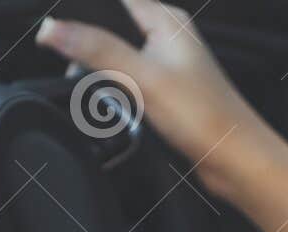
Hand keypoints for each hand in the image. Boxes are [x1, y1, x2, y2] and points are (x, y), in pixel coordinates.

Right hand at [36, 0, 280, 197]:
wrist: (235, 161)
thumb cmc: (206, 118)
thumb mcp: (141, 77)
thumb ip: (95, 49)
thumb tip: (52, 29)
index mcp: (166, 19)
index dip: (84, 12)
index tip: (59, 32)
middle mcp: (169, 37)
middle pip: (110, 30)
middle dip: (90, 51)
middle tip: (76, 70)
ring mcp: (168, 66)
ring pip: (118, 60)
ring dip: (103, 78)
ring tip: (101, 95)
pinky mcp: (167, 94)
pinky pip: (129, 86)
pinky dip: (118, 97)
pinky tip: (119, 112)